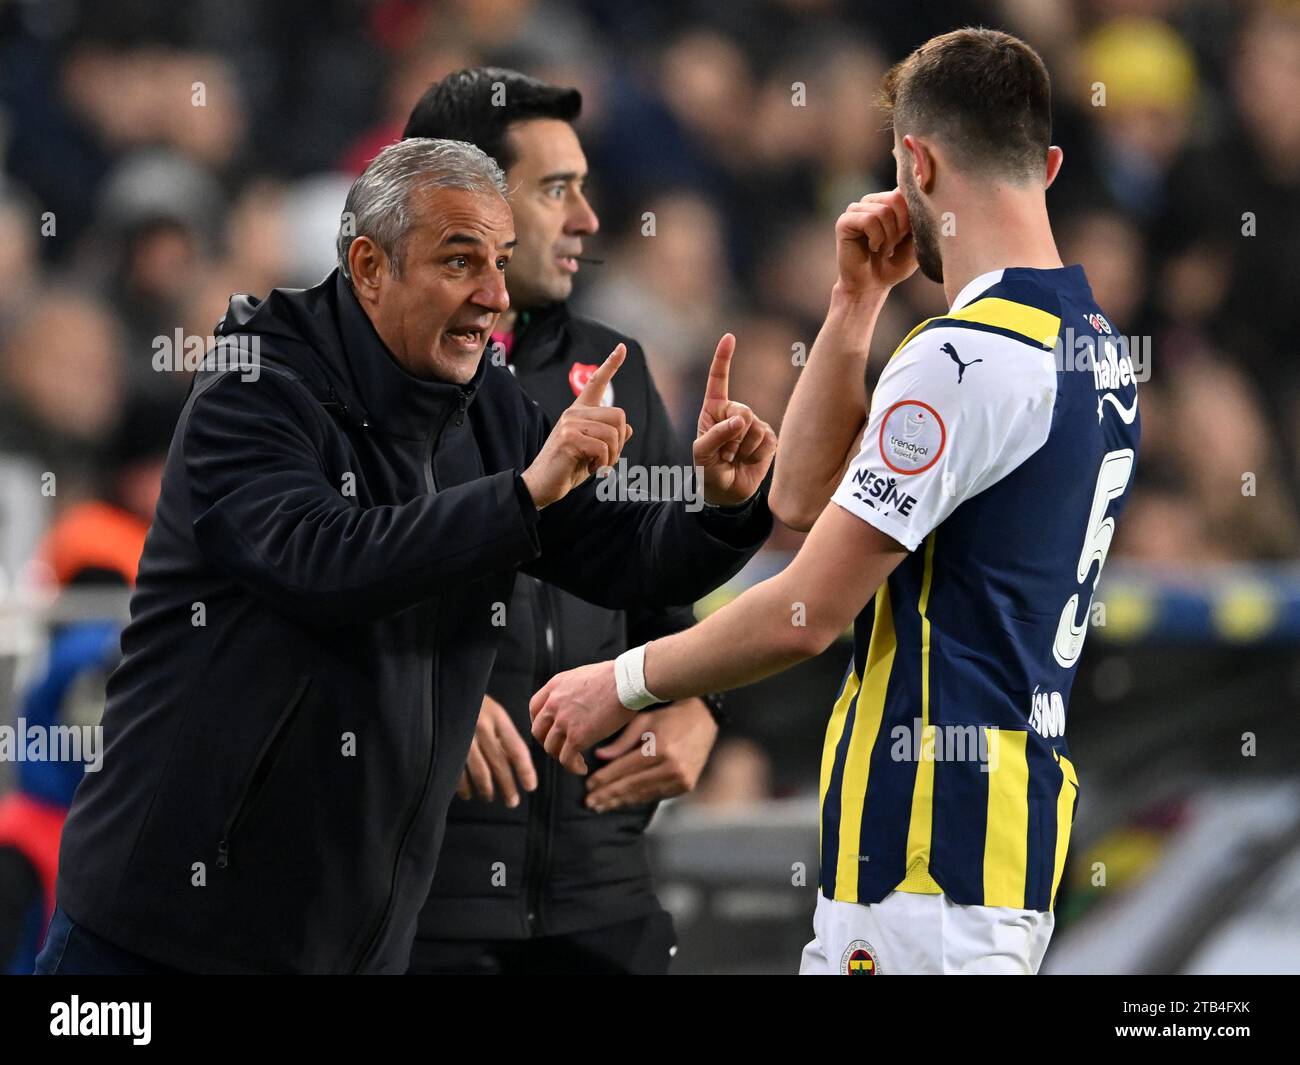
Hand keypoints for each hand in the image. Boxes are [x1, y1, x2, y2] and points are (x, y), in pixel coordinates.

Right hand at [456, 694, 537, 806]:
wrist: (445, 686)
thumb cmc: (473, 703)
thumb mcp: (492, 711)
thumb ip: (502, 734)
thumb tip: (515, 764)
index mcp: (498, 717)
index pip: (517, 748)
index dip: (525, 770)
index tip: (531, 787)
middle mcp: (482, 726)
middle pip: (499, 763)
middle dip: (507, 786)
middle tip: (513, 802)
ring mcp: (464, 735)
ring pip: (480, 771)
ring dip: (487, 788)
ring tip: (490, 797)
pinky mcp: (447, 743)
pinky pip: (458, 771)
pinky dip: (464, 786)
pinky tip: (468, 794)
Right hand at [521, 344, 632, 509]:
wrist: (542, 485)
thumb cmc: (568, 468)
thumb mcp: (593, 451)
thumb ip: (609, 438)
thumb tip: (628, 428)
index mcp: (579, 412)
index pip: (596, 382)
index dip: (611, 364)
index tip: (622, 348)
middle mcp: (574, 412)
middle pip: (619, 415)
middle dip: (620, 442)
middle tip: (606, 458)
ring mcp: (570, 423)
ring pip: (613, 433)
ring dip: (612, 456)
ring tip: (596, 465)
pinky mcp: (569, 438)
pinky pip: (603, 448)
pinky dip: (603, 464)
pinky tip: (590, 469)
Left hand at [529, 661, 634, 774]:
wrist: (627, 681)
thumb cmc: (616, 677)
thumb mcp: (583, 675)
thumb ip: (572, 689)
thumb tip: (577, 701)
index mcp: (555, 685)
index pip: (535, 709)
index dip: (540, 723)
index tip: (550, 730)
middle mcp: (554, 703)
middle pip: (538, 730)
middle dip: (548, 742)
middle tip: (561, 748)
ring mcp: (564, 721)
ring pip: (551, 747)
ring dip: (561, 756)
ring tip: (575, 760)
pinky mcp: (577, 737)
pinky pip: (566, 759)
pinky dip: (572, 767)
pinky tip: (582, 769)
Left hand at [583, 699, 719, 811]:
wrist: (706, 720)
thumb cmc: (670, 716)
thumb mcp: (645, 720)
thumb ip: (622, 740)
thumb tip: (599, 757)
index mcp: (660, 748)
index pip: (624, 768)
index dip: (604, 779)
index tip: (588, 786)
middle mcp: (672, 767)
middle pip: (632, 785)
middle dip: (608, 795)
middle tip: (589, 803)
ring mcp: (681, 779)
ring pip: (643, 794)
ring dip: (620, 801)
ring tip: (601, 807)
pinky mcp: (685, 786)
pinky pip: (655, 795)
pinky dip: (636, 799)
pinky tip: (622, 802)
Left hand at [692, 334, 776, 505]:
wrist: (727, 493)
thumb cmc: (708, 471)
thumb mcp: (702, 455)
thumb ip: (716, 435)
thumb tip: (741, 421)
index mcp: (714, 410)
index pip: (719, 380)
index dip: (723, 359)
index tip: (729, 337)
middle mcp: (734, 413)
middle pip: (742, 411)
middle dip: (733, 436)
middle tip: (725, 453)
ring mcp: (753, 424)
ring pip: (755, 427)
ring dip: (743, 448)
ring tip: (735, 458)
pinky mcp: (769, 438)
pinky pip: (767, 440)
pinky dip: (756, 455)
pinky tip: (748, 460)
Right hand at [835, 188, 917, 295]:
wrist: (873, 286)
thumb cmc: (896, 263)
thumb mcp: (917, 239)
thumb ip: (921, 214)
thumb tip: (924, 184)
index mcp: (890, 201)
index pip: (906, 186)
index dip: (915, 193)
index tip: (921, 203)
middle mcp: (873, 200)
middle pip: (896, 198)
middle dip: (902, 226)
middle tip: (896, 244)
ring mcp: (857, 209)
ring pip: (883, 211)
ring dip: (888, 237)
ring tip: (884, 249)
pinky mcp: (845, 221)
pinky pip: (869, 220)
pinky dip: (876, 238)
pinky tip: (872, 248)